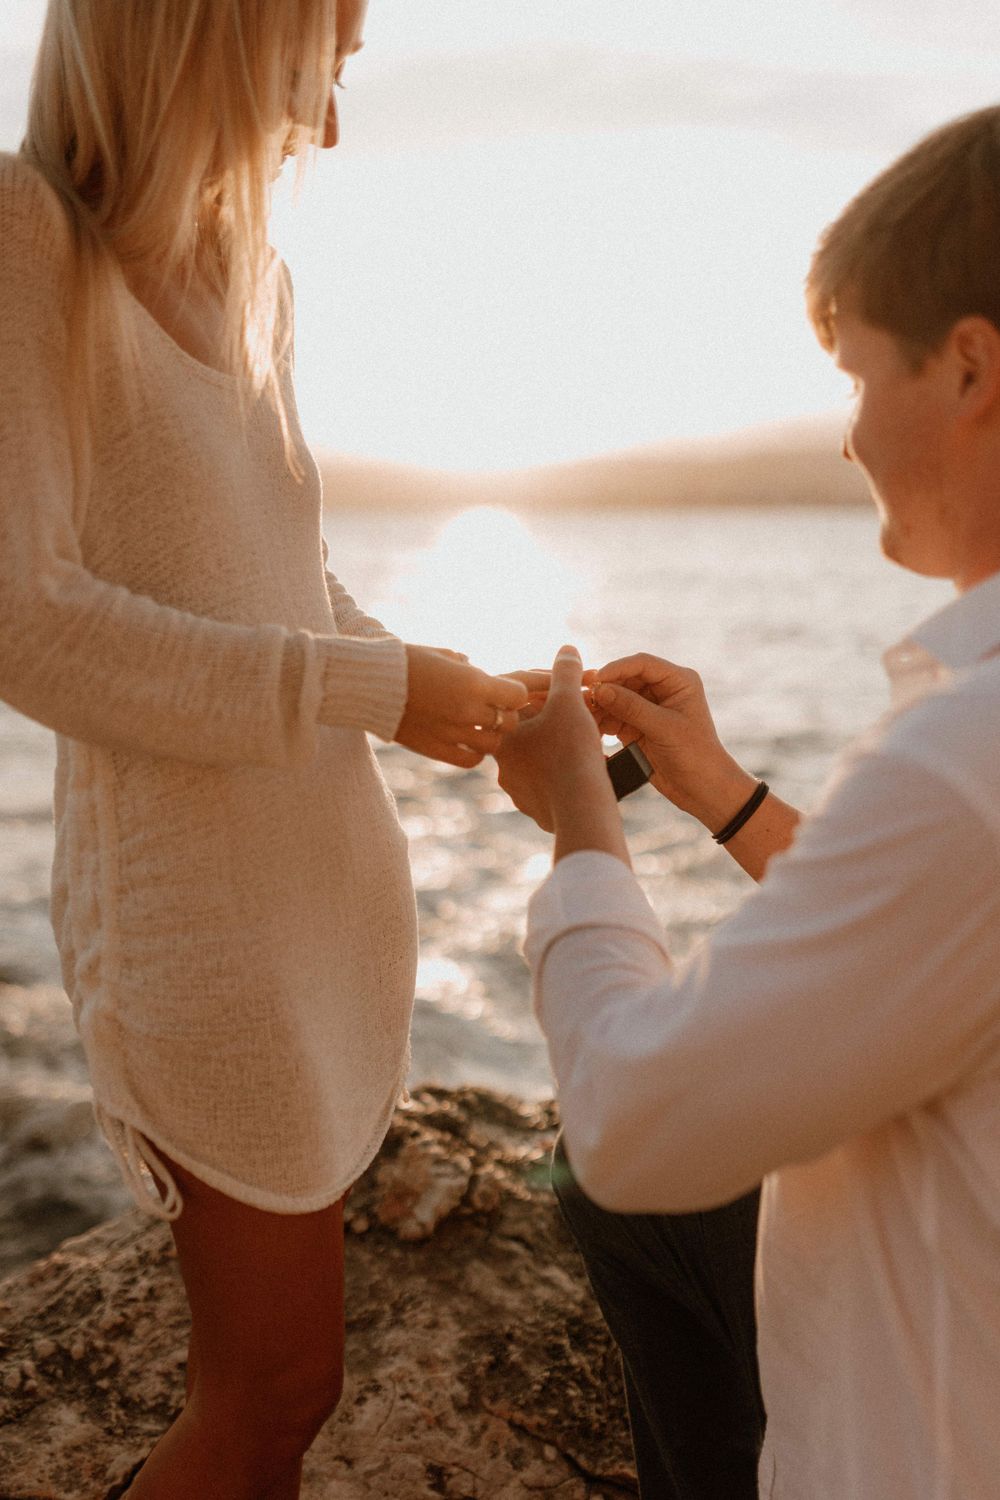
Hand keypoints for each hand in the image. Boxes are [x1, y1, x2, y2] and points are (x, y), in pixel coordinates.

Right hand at [395, 646, 530, 767]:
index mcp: (473, 683)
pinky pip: (471, 759)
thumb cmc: (407, 661)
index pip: (517, 695)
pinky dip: (475, 752)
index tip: (504, 690)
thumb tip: (478, 671)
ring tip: (478, 725)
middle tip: (492, 708)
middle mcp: (467, 710)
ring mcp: (453, 733)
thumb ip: (468, 666)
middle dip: (504, 713)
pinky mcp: (437, 749)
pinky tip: (467, 741)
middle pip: (508, 721)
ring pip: (493, 744)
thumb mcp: (443, 654)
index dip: (514, 692)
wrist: (371, 683)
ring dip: (490, 734)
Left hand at [496, 646, 627, 863]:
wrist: (582, 808)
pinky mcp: (537, 810)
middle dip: (554, 722)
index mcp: (503, 738)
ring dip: (560, 749)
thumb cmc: (571, 751)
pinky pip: (551, 785)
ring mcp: (519, 792)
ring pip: (540, 761)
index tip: (569, 692)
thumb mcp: (569, 701)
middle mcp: (503, 767)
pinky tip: (585, 768)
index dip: (546, 692)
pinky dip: (565, 774)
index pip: (519, 706)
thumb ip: (565, 673)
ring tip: (586, 741)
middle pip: (530, 734)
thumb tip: (566, 650)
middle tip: (580, 714)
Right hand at [588, 653, 756, 829]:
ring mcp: (648, 709)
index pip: (642, 664)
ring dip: (598, 705)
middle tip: (580, 697)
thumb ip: (631, 707)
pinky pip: (613, 717)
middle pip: (624, 679)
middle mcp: (662, 690)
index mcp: (678, 681)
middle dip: (603, 688)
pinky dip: (601, 721)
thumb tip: (600, 689)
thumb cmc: (695, 755)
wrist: (703, 789)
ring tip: (581, 714)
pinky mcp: (637, 727)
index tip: (595, 680)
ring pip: (615, 698)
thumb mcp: (664, 728)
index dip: (616, 668)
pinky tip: (588, 727)